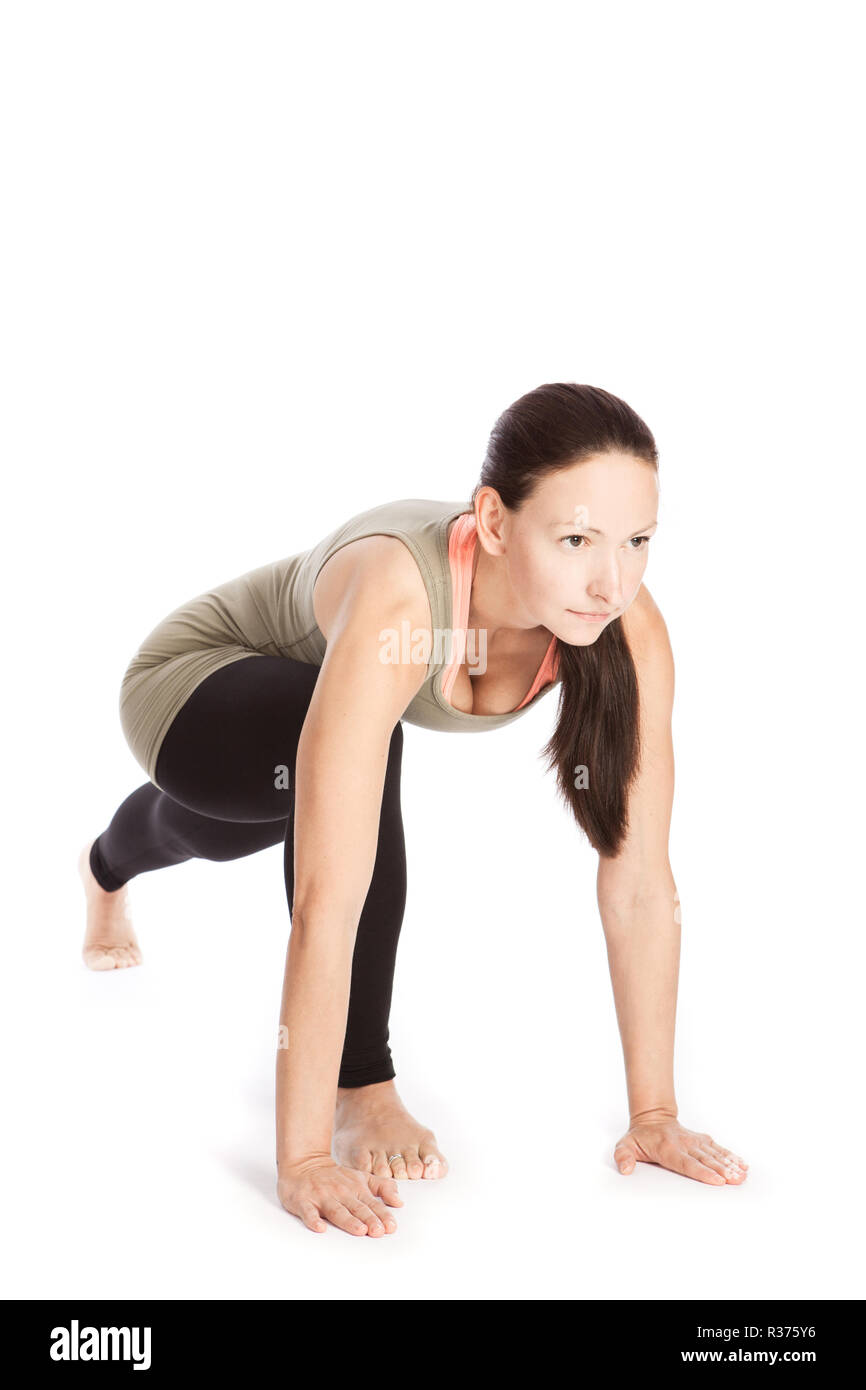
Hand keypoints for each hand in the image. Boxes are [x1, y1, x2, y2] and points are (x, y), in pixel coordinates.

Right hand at [277, 1154, 403, 1234]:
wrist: (304, 1163)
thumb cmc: (336, 1176)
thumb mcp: (361, 1177)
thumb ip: (382, 1187)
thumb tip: (399, 1202)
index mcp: (356, 1188)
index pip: (372, 1204)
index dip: (382, 1215)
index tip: (391, 1226)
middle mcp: (341, 1192)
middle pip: (357, 1208)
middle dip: (369, 1219)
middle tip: (378, 1231)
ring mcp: (322, 1197)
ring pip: (336, 1210)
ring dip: (348, 1220)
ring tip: (359, 1230)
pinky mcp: (304, 1202)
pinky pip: (308, 1212)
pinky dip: (313, 1220)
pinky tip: (320, 1228)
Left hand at [614, 1112, 748, 1185]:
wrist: (653, 1117)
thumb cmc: (640, 1137)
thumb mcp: (625, 1146)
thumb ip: (623, 1157)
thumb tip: (625, 1169)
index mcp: (667, 1149)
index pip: (687, 1163)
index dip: (702, 1172)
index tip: (717, 1180)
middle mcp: (684, 1144)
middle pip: (705, 1160)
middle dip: (722, 1170)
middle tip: (736, 1180)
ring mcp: (695, 1142)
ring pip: (714, 1154)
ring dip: (730, 1164)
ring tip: (743, 1174)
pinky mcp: (702, 1140)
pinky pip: (718, 1149)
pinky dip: (730, 1156)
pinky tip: (742, 1165)